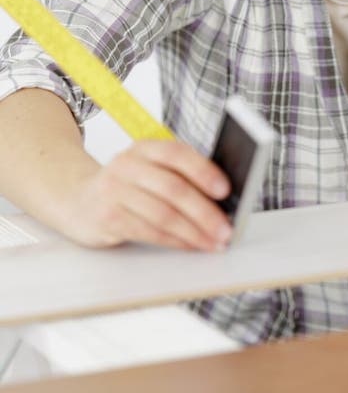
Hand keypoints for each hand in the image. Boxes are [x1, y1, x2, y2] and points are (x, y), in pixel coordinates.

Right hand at [60, 139, 232, 250]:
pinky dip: (174, 241)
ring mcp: (114, 191)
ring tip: (213, 241)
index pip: (177, 154)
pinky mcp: (107, 218)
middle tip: (225, 228)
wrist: (77, 200)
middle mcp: (127, 165)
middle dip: (204, 212)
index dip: (203, 171)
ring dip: (193, 231)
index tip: (225, 190)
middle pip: (173, 188)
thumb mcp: (148, 169)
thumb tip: (221, 197)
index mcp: (144, 148)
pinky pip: (148, 231)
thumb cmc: (126, 186)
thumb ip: (179, 175)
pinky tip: (190, 245)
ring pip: (163, 214)